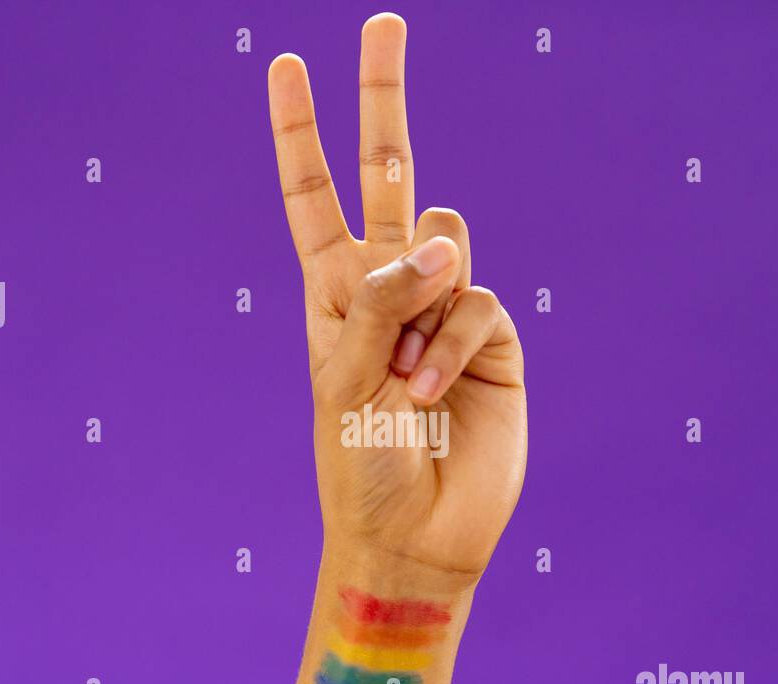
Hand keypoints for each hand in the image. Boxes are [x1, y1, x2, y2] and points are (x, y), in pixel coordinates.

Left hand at [267, 13, 526, 582]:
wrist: (415, 537)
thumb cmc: (359, 467)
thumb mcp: (344, 380)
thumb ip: (383, 301)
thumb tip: (446, 232)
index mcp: (334, 293)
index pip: (315, 198)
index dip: (300, 133)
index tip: (284, 65)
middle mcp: (391, 288)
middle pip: (390, 175)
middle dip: (383, 100)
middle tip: (385, 21)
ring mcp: (445, 309)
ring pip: (448, 239)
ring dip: (423, 304)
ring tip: (405, 381)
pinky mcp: (492, 338)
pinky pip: (479, 300)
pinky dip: (450, 344)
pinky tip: (431, 391)